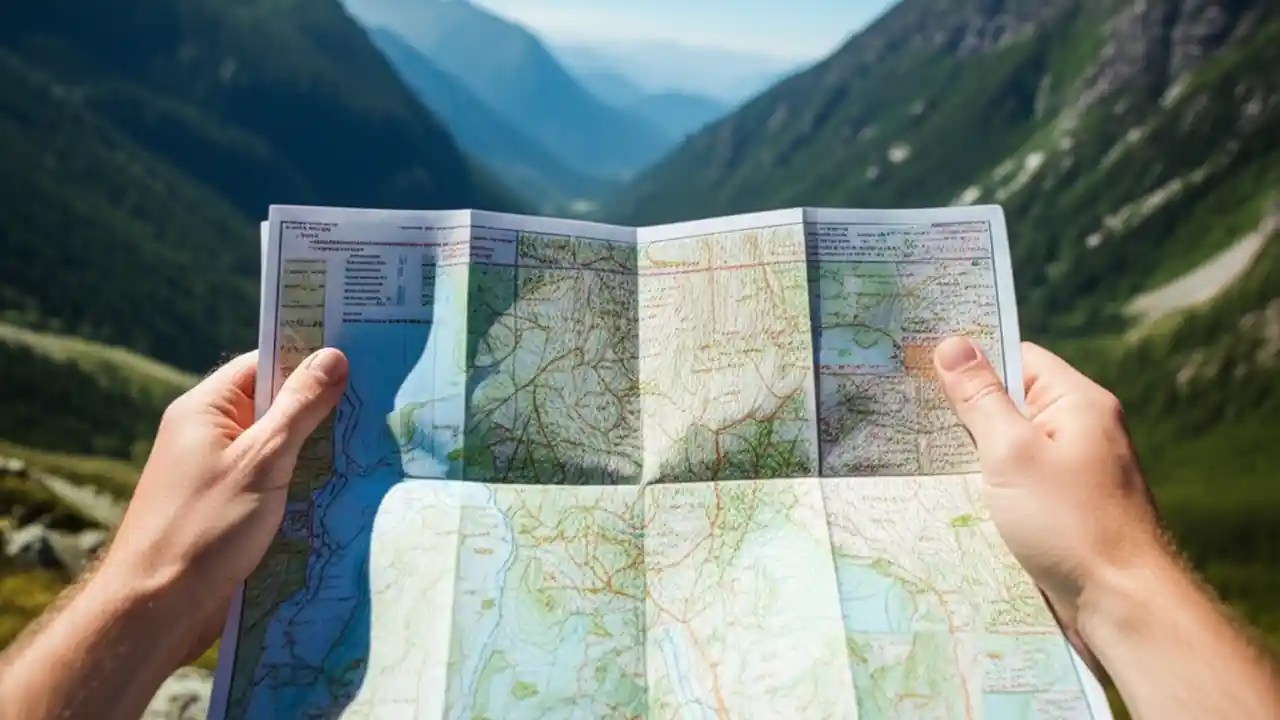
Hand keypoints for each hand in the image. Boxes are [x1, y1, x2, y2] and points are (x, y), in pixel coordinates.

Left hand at [96, 348, 347, 662]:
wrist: (154, 609)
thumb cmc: (204, 528)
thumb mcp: (261, 461)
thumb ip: (300, 408)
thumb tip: (333, 356)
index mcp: (204, 409)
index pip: (263, 364)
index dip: (308, 361)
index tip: (360, 360)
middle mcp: (207, 435)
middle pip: (274, 406)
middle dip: (321, 409)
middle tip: (377, 406)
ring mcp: (217, 474)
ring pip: (279, 448)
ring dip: (316, 452)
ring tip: (369, 447)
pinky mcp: (228, 510)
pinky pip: (273, 482)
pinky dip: (303, 484)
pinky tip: (340, 490)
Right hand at [932, 337, 1164, 660]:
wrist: (1122, 603)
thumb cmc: (1067, 522)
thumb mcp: (1011, 453)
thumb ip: (979, 398)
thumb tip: (952, 343)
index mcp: (1079, 402)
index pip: (1018, 358)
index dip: (972, 360)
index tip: (922, 364)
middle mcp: (1083, 429)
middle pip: (1013, 402)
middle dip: (964, 409)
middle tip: (908, 409)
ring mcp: (1077, 471)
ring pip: (1013, 445)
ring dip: (975, 452)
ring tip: (921, 453)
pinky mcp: (1069, 508)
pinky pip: (1022, 480)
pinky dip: (991, 483)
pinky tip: (956, 494)